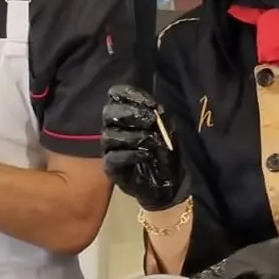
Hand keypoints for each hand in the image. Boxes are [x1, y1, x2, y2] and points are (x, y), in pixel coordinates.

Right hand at [101, 85, 189, 212]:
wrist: (169, 183)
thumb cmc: (166, 152)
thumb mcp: (169, 132)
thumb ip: (161, 119)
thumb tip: (156, 110)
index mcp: (126, 114)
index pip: (117, 94)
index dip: (132, 95)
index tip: (152, 104)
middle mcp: (114, 128)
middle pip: (109, 112)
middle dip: (131, 113)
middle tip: (151, 120)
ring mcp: (110, 149)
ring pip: (110, 135)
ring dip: (135, 136)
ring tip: (154, 141)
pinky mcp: (111, 168)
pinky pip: (113, 157)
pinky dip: (131, 154)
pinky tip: (146, 154)